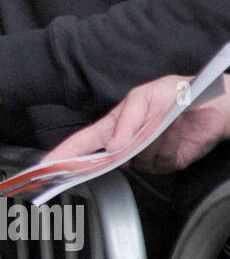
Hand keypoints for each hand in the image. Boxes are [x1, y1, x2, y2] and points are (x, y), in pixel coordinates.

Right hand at [44, 74, 229, 173]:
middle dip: (110, 155)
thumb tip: (114, 146)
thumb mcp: (143, 96)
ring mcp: (145, 157)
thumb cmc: (173, 93)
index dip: (65, 155)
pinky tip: (176, 129)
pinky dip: (169, 141)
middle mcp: (126, 145)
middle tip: (118, 147)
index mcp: (114, 126)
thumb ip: (127, 120)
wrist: (210, 105)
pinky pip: (161, 159)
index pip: (83, 144)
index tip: (49, 165)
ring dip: (153, 137)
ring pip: (139, 158)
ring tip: (166, 119)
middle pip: (106, 160)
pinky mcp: (165, 164)